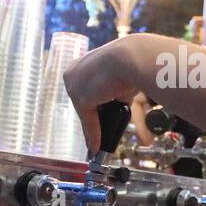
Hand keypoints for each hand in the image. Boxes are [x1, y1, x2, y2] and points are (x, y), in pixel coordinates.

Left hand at [62, 35, 146, 152]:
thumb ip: (114, 93)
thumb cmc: (133, 62)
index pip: (85, 90)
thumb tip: (118, 105)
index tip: (98, 118)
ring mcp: (74, 86)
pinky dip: (94, 135)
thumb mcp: (120, 78)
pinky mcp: (81, 99)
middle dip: (91, 120)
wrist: (133, 58)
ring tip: (96, 146)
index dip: (94, 106)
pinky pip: (88, 121)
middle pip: (82, 103)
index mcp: (81, 64)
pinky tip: (97, 147)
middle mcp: (72, 73)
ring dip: (92, 131)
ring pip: (84, 114)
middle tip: (97, 136)